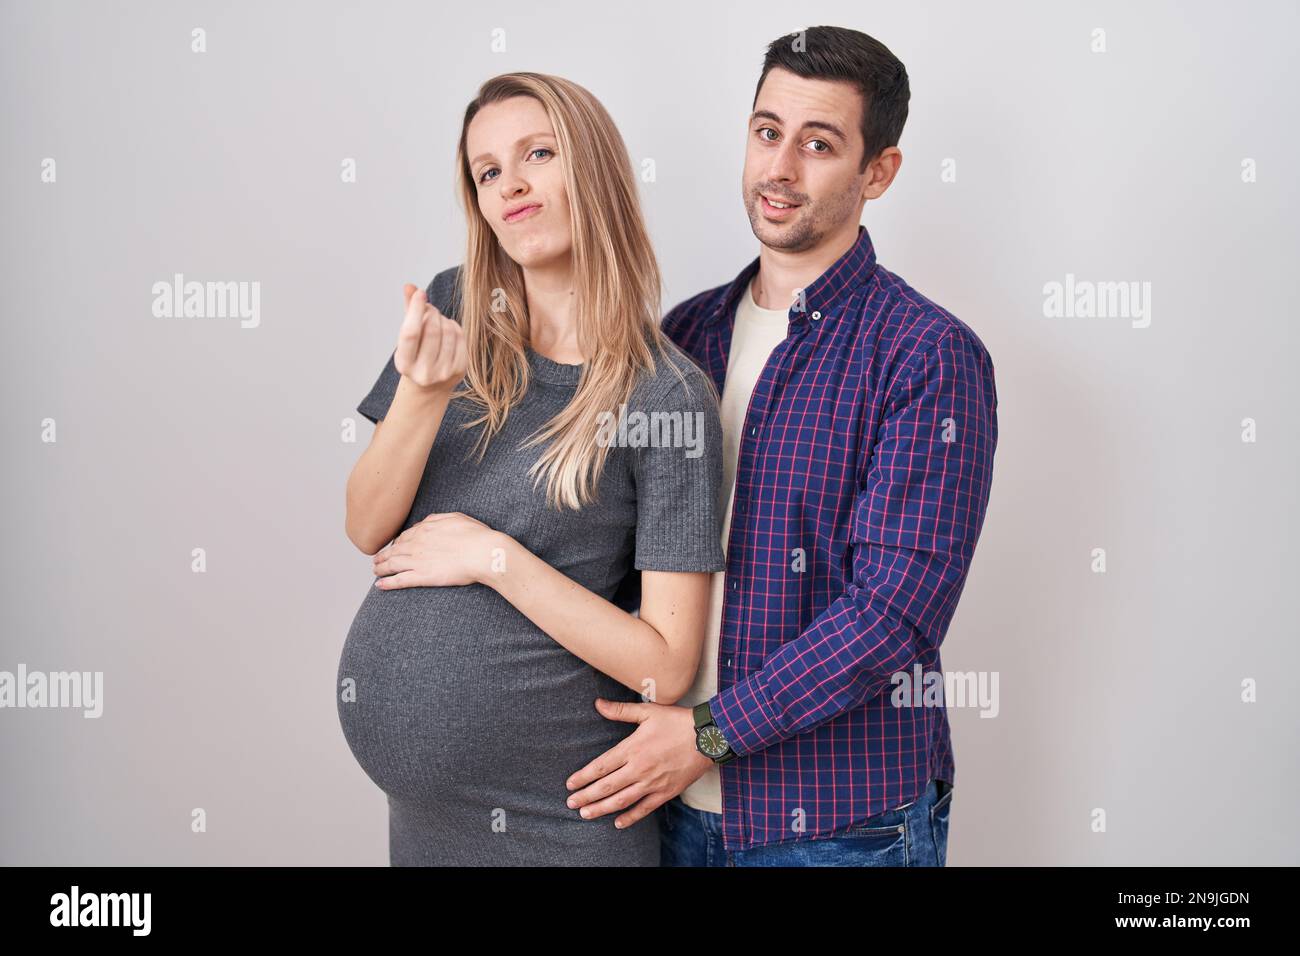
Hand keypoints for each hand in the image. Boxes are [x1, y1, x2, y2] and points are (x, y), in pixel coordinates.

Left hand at [372, 512, 505, 588]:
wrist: (482, 552)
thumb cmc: (476, 535)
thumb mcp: (456, 517)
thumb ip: (438, 518)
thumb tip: (426, 521)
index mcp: (426, 528)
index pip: (405, 536)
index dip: (396, 543)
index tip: (393, 547)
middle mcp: (417, 543)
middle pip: (394, 550)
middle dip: (383, 555)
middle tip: (377, 560)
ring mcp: (418, 560)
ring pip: (392, 564)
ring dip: (381, 567)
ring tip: (375, 571)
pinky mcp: (423, 576)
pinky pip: (400, 580)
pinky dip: (388, 583)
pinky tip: (380, 585)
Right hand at [393, 283, 466, 392]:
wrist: (428, 388)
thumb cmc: (414, 356)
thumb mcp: (406, 338)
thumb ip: (408, 311)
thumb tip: (409, 286)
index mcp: (404, 364)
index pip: (411, 333)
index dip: (416, 310)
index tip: (420, 293)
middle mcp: (424, 372)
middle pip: (432, 329)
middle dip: (431, 313)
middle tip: (429, 311)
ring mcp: (444, 373)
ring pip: (448, 331)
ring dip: (443, 319)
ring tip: (437, 323)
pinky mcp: (460, 370)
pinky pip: (460, 337)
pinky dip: (454, 327)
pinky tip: (448, 330)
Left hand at [564, 699, 713, 828]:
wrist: (707, 737)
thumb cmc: (677, 721)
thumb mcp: (648, 711)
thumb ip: (620, 710)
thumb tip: (598, 704)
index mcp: (632, 748)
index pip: (601, 766)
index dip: (583, 776)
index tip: (570, 784)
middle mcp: (639, 768)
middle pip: (606, 786)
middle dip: (586, 796)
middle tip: (571, 803)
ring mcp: (653, 783)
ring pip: (622, 800)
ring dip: (601, 808)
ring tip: (586, 814)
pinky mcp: (666, 792)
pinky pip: (644, 808)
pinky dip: (630, 817)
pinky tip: (618, 823)